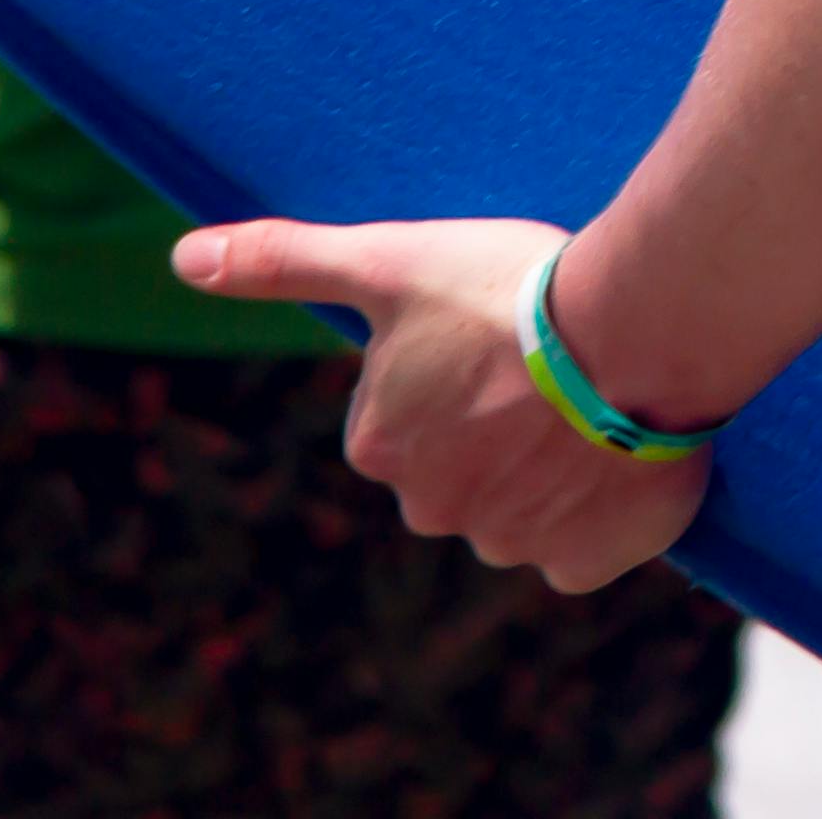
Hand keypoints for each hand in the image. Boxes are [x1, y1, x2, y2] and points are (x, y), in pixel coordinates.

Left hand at [171, 218, 705, 589]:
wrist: (636, 332)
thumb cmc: (510, 292)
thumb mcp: (391, 260)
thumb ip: (285, 261)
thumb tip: (186, 258)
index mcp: (379, 445)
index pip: (411, 416)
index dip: (461, 373)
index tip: (501, 338)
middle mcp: (432, 508)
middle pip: (467, 469)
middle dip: (502, 431)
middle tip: (555, 369)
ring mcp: (510, 542)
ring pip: (529, 508)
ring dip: (557, 470)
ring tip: (604, 401)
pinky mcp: (583, 562)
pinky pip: (586, 549)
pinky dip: (605, 515)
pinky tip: (626, 457)